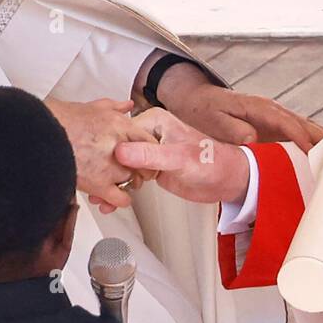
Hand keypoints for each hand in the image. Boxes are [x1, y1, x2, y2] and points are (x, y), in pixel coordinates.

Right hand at [45, 98, 156, 209]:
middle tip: (133, 172)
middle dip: (140, 170)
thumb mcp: (93, 107)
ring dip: (125, 184)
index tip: (144, 157)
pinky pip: (120, 199)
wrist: (39, 134)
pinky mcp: (98, 184)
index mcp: (120, 125)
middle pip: (144, 165)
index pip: (150, 143)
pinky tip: (111, 197)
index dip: (149, 152)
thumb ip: (116, 106)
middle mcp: (119, 145)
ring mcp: (110, 166)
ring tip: (114, 182)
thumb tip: (128, 105)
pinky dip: (118, 201)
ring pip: (131, 181)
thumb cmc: (61, 120)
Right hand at [109, 108, 250, 207]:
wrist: (227, 179)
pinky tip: (110, 201)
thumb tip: (120, 152)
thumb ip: (150, 155)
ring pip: (121, 165)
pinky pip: (130, 176)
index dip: (108, 152)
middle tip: (95, 189)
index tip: (98, 169)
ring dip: (110, 182)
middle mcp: (149, 133)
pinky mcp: (151, 168)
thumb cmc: (211, 162)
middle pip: (116, 149)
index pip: (120, 133)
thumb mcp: (178, 159)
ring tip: (99, 200)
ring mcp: (149, 151)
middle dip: (106, 171)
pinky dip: (120, 188)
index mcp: (154, 121)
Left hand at [151, 60, 322, 150]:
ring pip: (303, 127)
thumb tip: (252, 139)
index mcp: (258, 107)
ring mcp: (274, 118)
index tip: (311, 151)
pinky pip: (297, 134)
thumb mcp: (212, 120)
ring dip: (320, 140)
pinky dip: (311, 143)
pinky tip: (322, 156)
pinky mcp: (273, 127)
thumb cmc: (203, 110)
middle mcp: (270, 110)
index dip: (300, 136)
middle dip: (321, 137)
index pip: (285, 122)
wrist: (195, 100)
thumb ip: (232, 129)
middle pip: (302, 122)